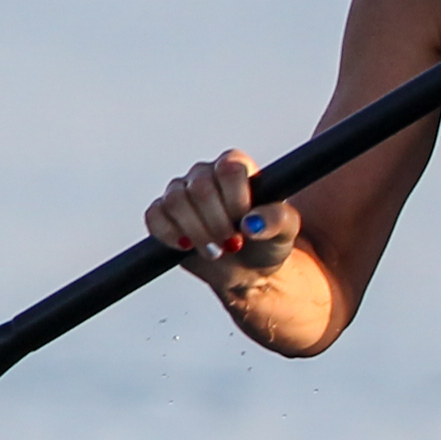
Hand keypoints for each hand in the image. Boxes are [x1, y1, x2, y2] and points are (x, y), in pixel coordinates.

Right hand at [145, 150, 301, 279]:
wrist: (248, 272)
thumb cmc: (267, 243)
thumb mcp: (286, 231)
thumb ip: (277, 219)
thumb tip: (253, 222)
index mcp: (236, 167)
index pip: (228, 169)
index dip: (235, 201)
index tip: (245, 225)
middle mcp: (206, 174)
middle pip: (199, 188)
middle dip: (216, 224)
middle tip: (232, 244)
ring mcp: (182, 192)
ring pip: (175, 201)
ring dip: (196, 232)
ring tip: (215, 250)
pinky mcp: (163, 214)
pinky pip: (154, 216)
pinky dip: (169, 234)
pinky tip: (187, 247)